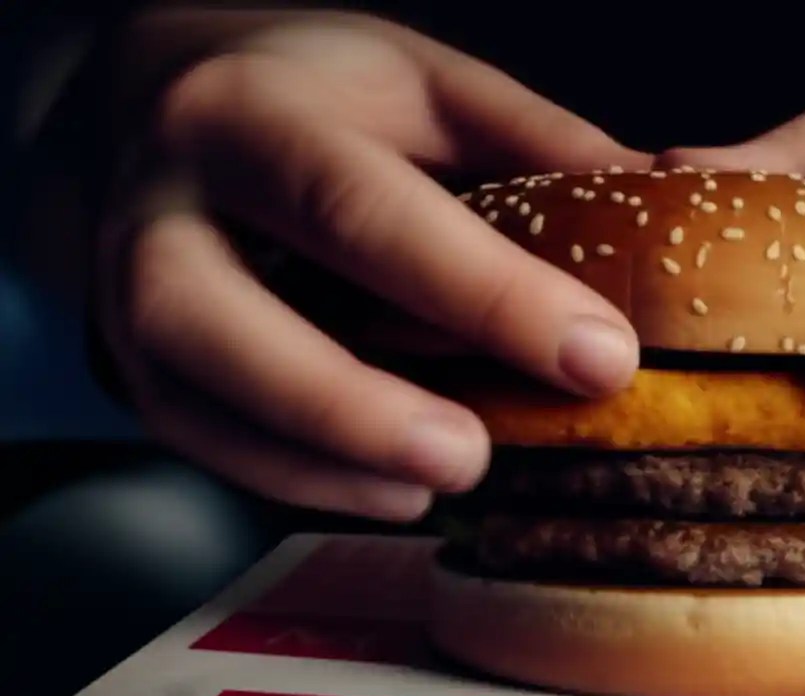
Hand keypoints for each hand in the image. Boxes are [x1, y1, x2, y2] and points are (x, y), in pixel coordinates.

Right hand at [94, 9, 649, 519]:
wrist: (155, 99)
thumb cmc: (311, 90)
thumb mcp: (421, 82)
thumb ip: (531, 138)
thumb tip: (665, 188)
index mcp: (253, 114)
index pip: (364, 208)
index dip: (483, 290)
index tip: (596, 356)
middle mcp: (166, 202)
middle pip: (234, 317)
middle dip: (356, 404)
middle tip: (477, 455)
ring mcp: (126, 286)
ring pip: (196, 391)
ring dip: (322, 458)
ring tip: (438, 484)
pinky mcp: (134, 354)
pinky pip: (194, 433)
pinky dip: (293, 477)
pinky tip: (386, 491)